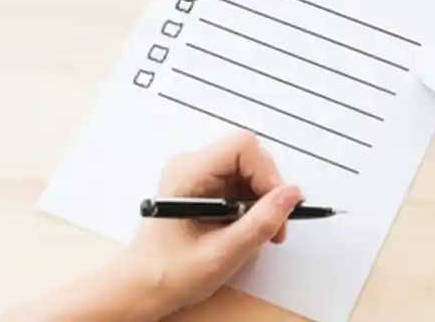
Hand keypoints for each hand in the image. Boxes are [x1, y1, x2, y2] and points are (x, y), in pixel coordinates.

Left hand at [122, 131, 301, 315]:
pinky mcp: (203, 185)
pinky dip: (253, 205)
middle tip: (275, 228)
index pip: (242, 147)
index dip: (267, 172)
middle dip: (269, 190)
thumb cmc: (170, 273)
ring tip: (263, 233)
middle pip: (249, 157)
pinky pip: (241, 182)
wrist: (141, 287)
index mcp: (188, 173)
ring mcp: (197, 174)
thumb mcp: (222, 253)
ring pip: (249, 170)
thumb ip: (260, 222)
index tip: (277, 206)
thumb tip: (292, 194)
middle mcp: (191, 165)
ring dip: (263, 200)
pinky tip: (248, 229)